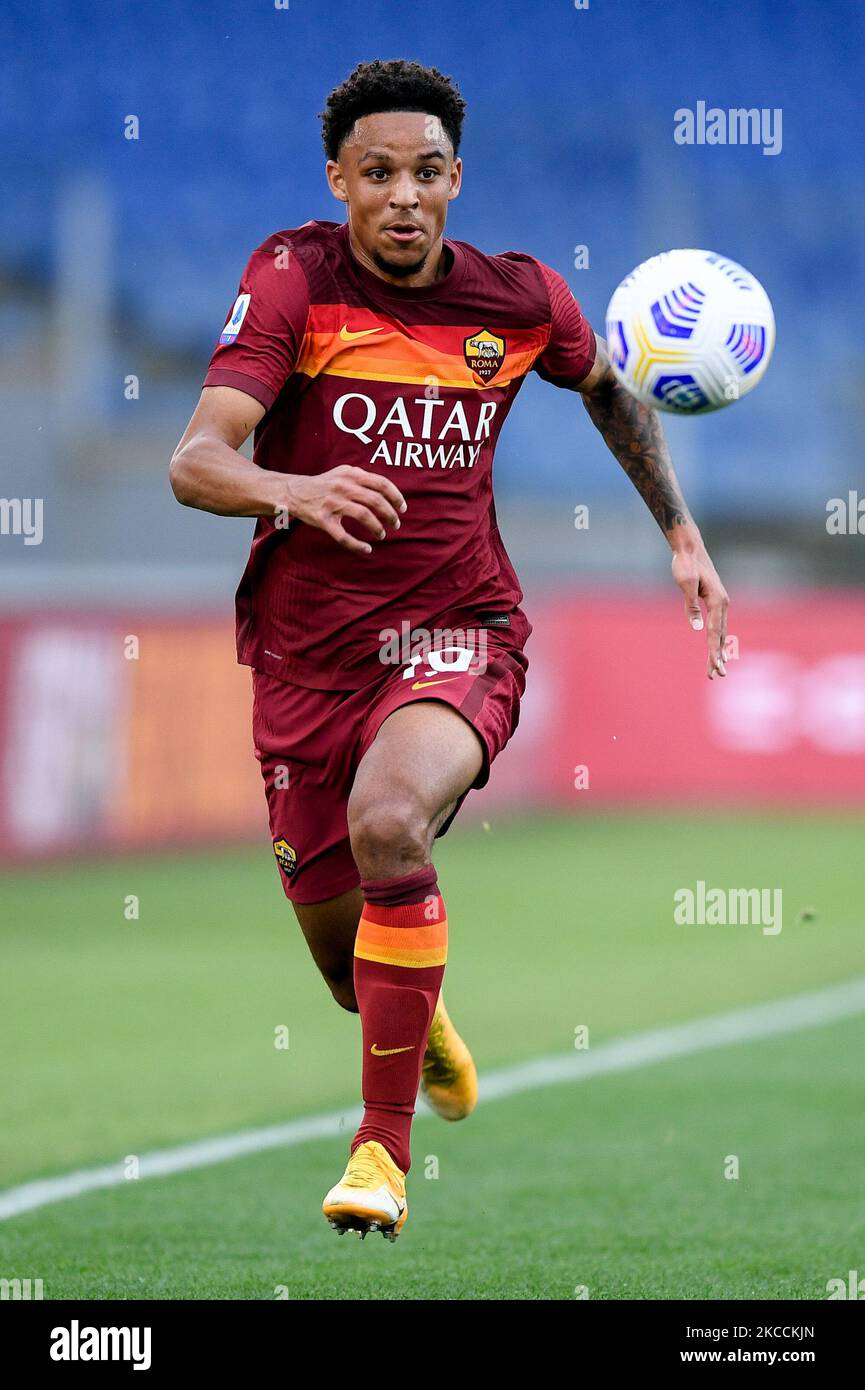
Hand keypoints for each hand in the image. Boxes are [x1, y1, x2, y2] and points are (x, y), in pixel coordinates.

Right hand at [282, 466, 405, 555]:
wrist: (293, 492)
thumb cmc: (324, 485)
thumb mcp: (343, 473)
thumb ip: (363, 478)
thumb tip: (389, 491)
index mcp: (351, 474)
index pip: (381, 483)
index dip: (396, 497)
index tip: (403, 508)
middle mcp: (342, 486)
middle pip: (375, 500)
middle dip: (390, 514)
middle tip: (395, 524)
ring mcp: (332, 503)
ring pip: (363, 515)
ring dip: (377, 528)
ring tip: (382, 534)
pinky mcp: (322, 520)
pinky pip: (343, 536)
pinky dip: (357, 545)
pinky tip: (366, 549)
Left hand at [671, 543, 729, 678]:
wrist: (689, 549)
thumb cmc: (685, 565)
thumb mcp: (685, 584)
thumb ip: (691, 606)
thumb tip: (697, 628)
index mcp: (717, 601)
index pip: (715, 633)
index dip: (714, 652)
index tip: (715, 667)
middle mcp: (722, 604)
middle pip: (720, 636)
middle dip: (717, 657)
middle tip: (716, 676)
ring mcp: (720, 604)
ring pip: (720, 633)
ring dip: (718, 652)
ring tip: (716, 670)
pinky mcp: (715, 603)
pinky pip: (718, 626)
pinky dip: (717, 641)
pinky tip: (717, 652)